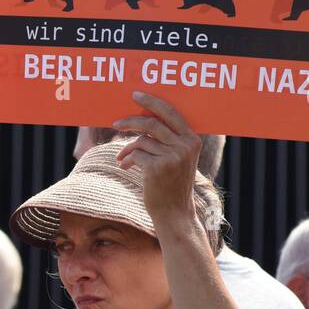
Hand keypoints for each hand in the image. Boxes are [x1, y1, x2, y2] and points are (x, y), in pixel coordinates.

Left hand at [112, 91, 201, 230]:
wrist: (174, 212)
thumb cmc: (172, 183)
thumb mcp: (177, 158)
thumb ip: (167, 139)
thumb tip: (142, 119)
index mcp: (192, 140)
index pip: (171, 113)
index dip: (152, 102)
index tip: (135, 96)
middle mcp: (185, 146)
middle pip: (152, 123)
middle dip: (130, 121)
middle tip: (115, 123)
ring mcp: (173, 157)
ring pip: (141, 141)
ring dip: (127, 148)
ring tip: (122, 158)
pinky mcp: (158, 168)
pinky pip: (136, 154)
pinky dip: (127, 159)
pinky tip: (125, 167)